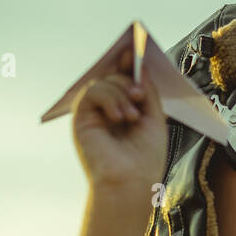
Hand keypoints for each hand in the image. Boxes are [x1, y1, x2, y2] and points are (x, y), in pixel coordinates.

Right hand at [72, 45, 166, 193]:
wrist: (131, 183)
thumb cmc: (144, 159)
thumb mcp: (154, 118)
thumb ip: (147, 91)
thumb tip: (139, 64)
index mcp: (125, 109)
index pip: (125, 79)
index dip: (129, 64)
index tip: (136, 52)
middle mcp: (108, 110)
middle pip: (113, 77)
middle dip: (128, 79)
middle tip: (140, 96)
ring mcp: (94, 114)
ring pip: (103, 82)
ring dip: (121, 93)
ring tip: (133, 116)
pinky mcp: (82, 118)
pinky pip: (92, 92)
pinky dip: (109, 98)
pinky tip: (120, 117)